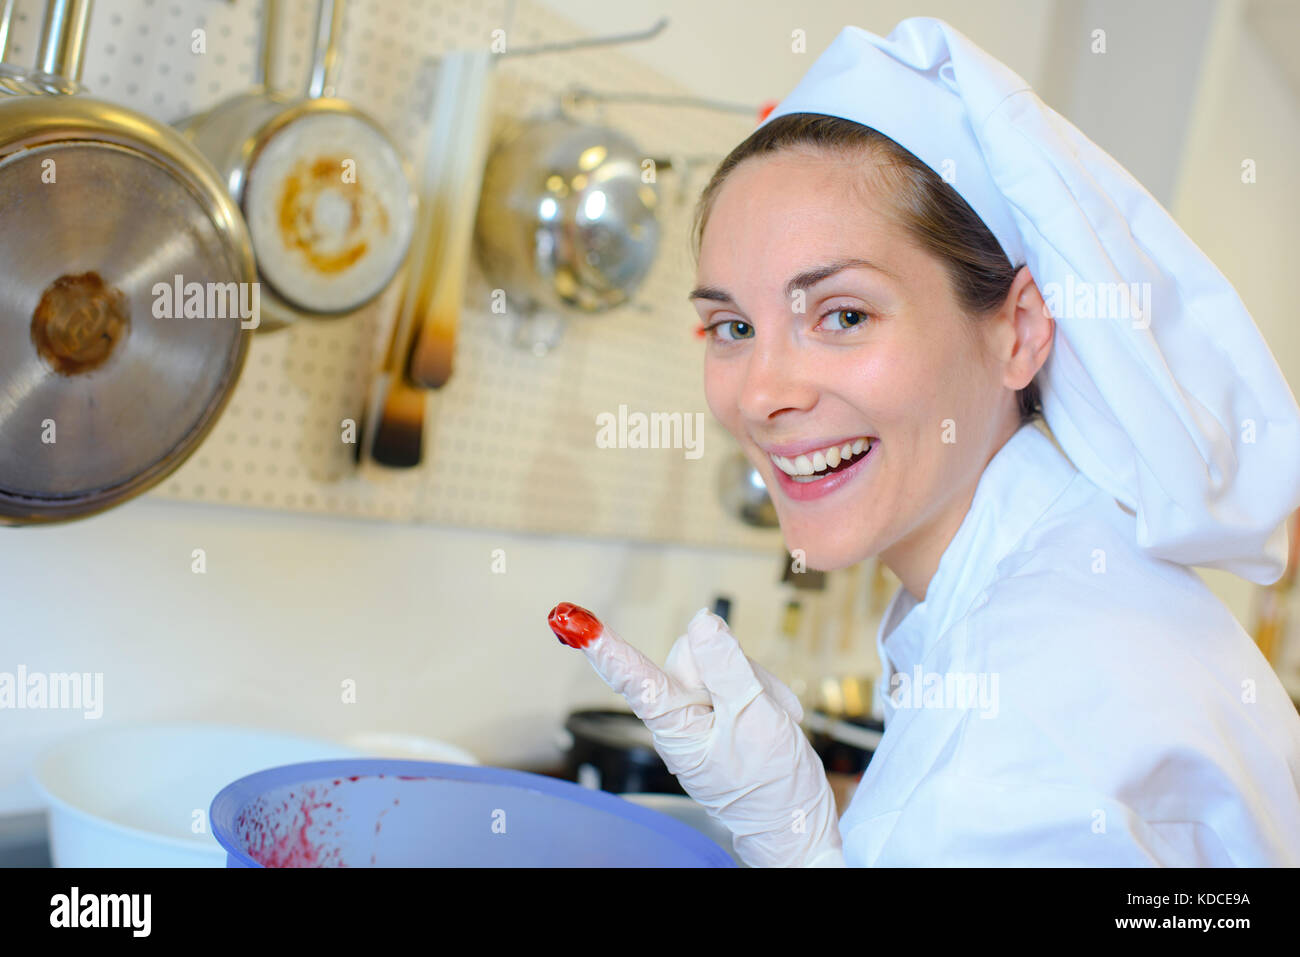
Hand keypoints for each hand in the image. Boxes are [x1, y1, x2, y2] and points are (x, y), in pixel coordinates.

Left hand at [548, 602, 844, 866]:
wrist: (794, 822)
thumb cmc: (771, 786)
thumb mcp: (754, 718)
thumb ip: (728, 668)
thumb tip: (702, 623)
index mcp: (674, 725)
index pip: (633, 679)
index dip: (605, 648)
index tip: (570, 621)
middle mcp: (676, 719)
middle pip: (691, 657)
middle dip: (733, 667)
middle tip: (762, 702)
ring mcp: (696, 718)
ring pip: (717, 665)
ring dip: (752, 683)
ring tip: (772, 717)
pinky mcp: (715, 717)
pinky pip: (731, 682)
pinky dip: (756, 693)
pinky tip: (772, 716)